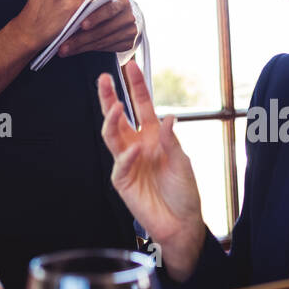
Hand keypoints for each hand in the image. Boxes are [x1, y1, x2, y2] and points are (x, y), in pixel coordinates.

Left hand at [58, 0, 137, 56]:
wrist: (130, 16)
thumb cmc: (110, 6)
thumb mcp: (104, 1)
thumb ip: (93, 6)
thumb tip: (69, 16)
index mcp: (123, 2)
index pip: (109, 9)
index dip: (95, 17)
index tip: (81, 25)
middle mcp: (129, 18)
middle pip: (103, 30)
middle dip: (80, 39)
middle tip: (63, 46)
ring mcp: (130, 32)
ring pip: (102, 42)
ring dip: (80, 47)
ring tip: (64, 50)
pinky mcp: (129, 44)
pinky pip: (106, 48)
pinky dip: (89, 50)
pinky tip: (76, 51)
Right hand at [97, 59, 203, 281]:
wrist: (181, 224)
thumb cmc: (184, 192)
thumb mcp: (183, 162)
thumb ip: (172, 141)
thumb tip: (168, 117)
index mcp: (154, 136)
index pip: (142, 106)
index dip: (136, 86)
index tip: (130, 65)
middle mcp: (137, 145)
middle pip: (119, 116)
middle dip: (110, 97)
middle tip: (104, 78)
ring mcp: (128, 162)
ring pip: (111, 135)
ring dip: (112, 120)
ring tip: (116, 107)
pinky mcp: (122, 180)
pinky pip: (120, 164)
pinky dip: (126, 156)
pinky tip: (135, 150)